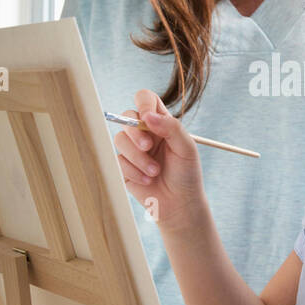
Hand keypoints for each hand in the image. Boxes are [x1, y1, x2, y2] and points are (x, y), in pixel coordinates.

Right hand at [114, 88, 206, 229]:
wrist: (179, 204)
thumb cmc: (186, 174)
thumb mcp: (186, 148)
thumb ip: (171, 127)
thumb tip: (147, 115)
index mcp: (161, 123)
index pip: (146, 100)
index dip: (142, 102)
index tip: (145, 116)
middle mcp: (144, 133)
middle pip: (127, 117)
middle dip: (136, 133)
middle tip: (148, 147)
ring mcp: (133, 149)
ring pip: (120, 140)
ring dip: (137, 157)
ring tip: (154, 172)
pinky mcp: (123, 166)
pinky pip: (118, 160)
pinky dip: (133, 171)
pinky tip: (147, 181)